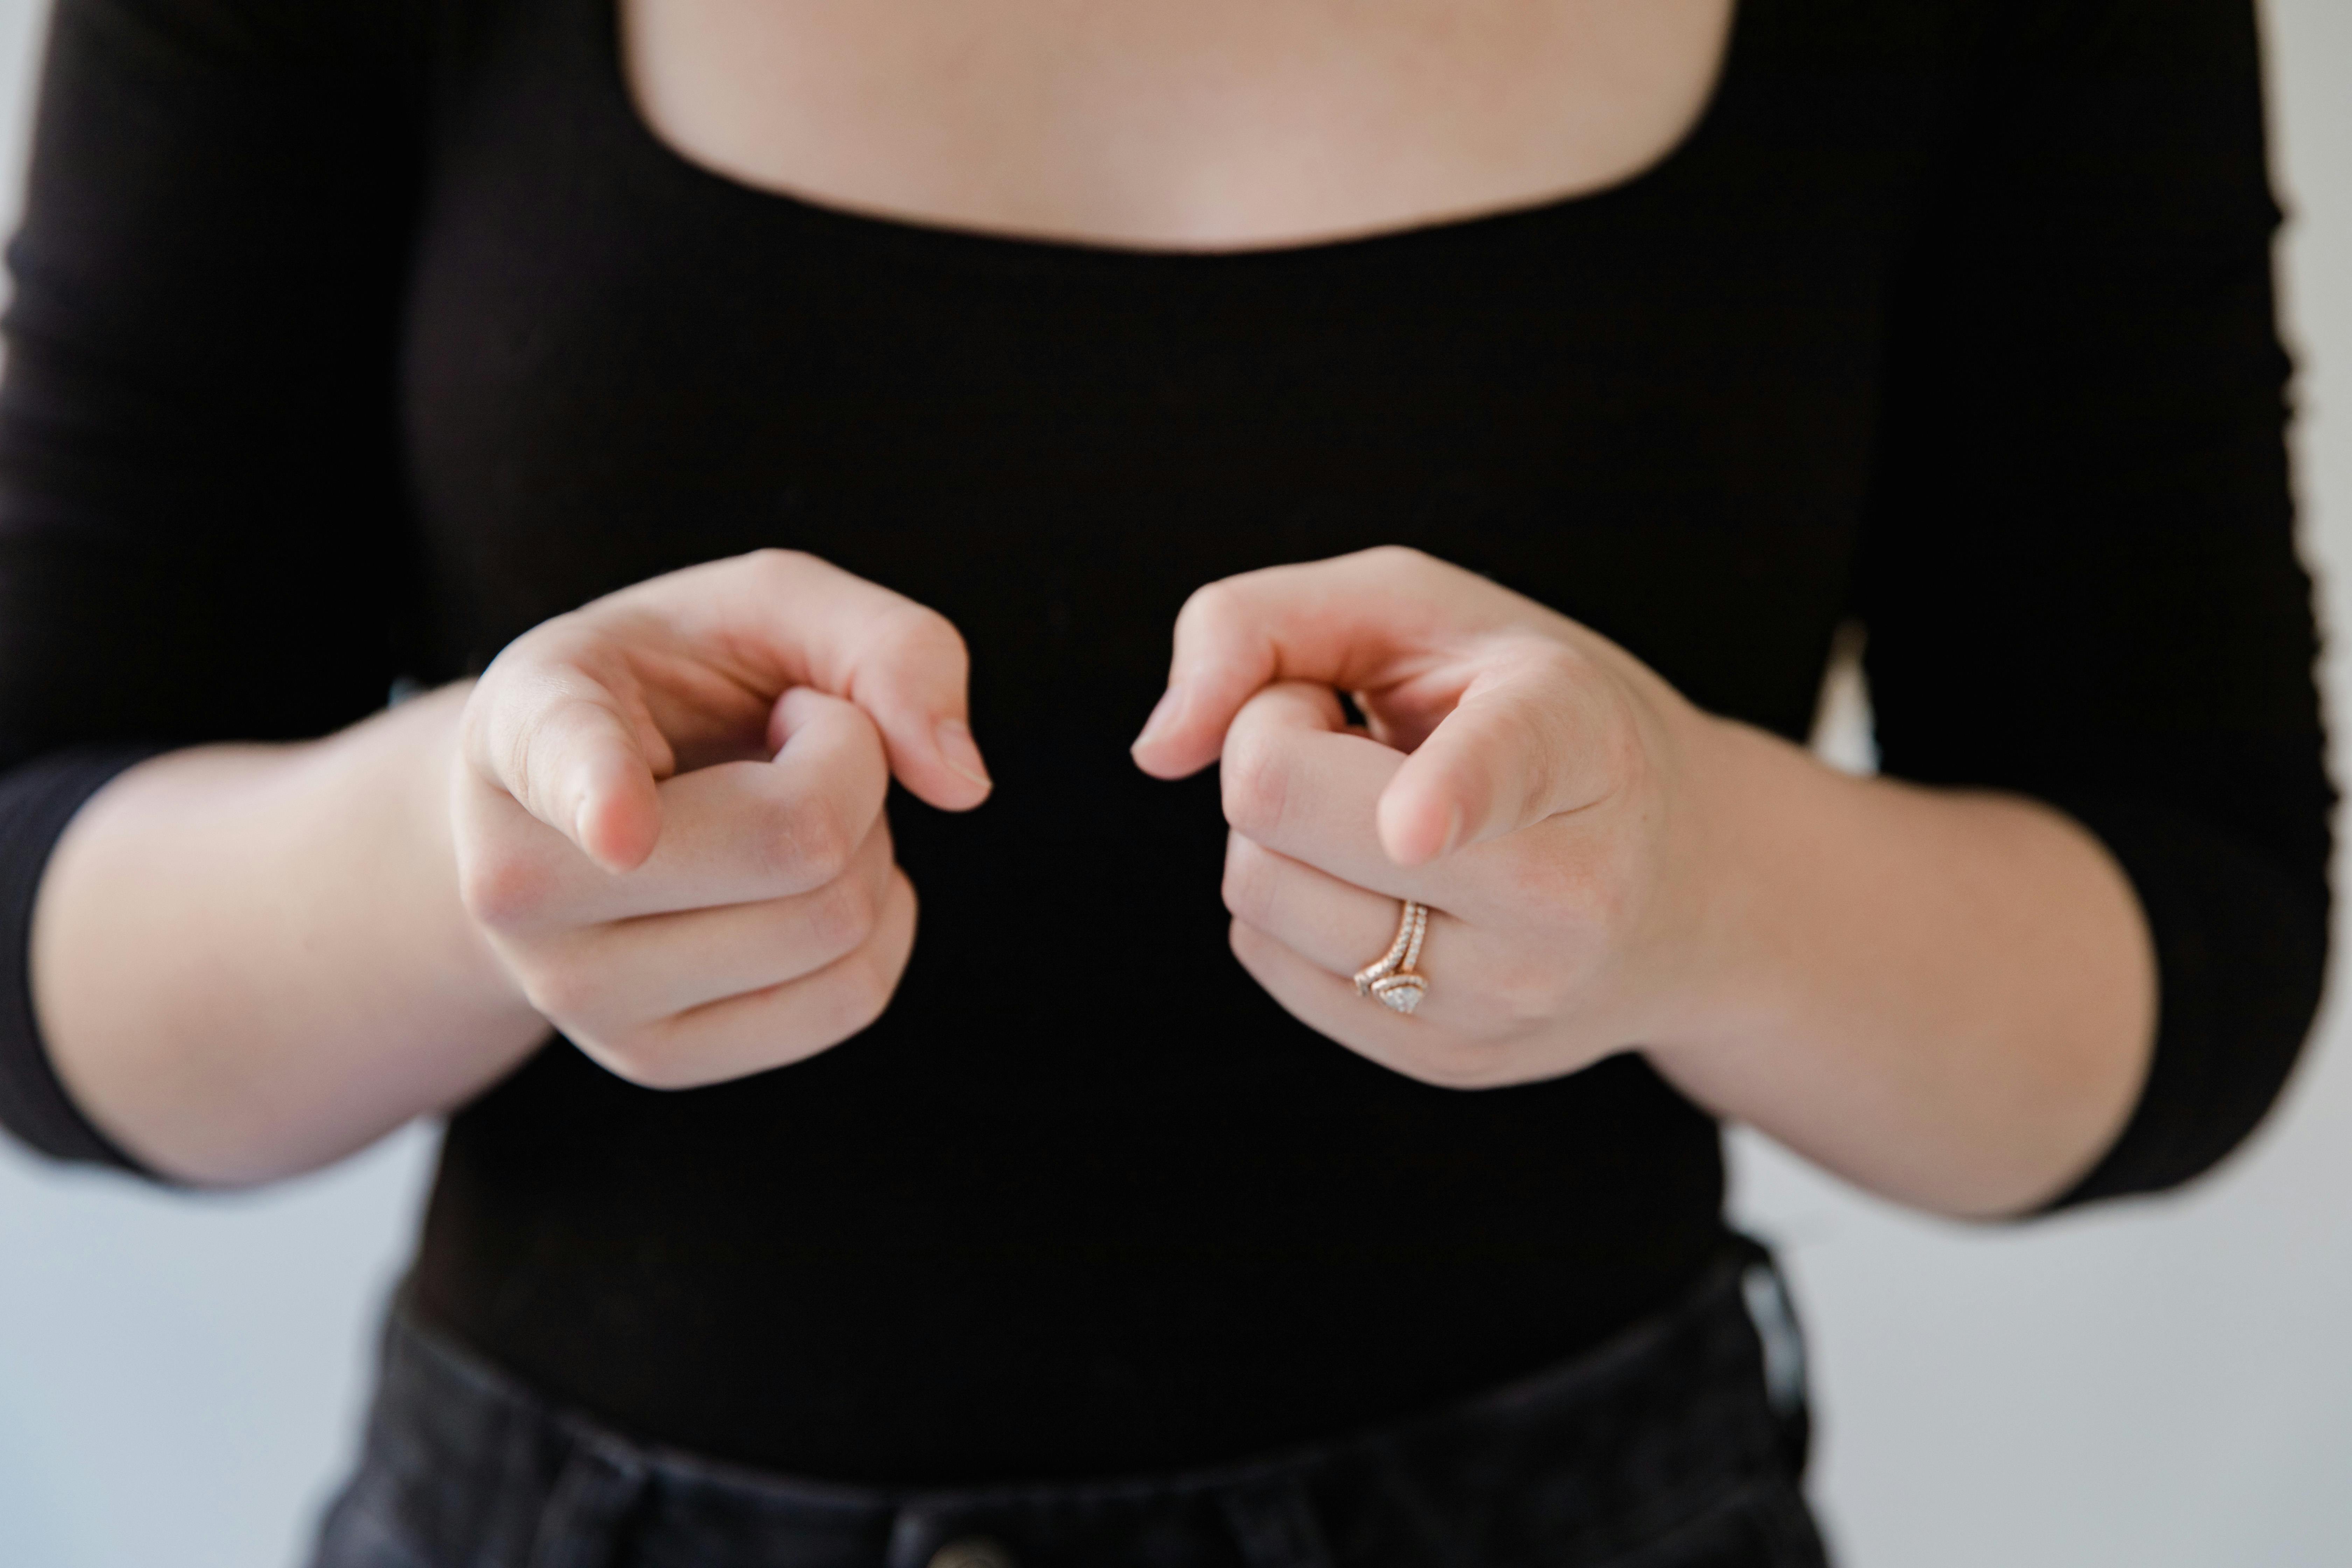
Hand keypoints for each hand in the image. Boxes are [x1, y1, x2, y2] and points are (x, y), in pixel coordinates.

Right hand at [452, 550, 990, 1087]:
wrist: (576, 806)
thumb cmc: (676, 687)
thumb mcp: (770, 609)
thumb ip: (885, 646)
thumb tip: (963, 782)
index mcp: (524, 723)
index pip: (566, 760)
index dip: (600, 789)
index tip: (621, 825)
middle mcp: (518, 877)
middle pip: (796, 841)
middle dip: (854, 767)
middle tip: (788, 738)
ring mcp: (575, 990)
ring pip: (835, 926)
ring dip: (865, 845)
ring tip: (780, 807)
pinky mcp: (651, 1059)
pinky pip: (852, 999)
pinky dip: (879, 922)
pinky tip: (800, 883)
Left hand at [1131, 547, 1733, 1089]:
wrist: (1677, 878)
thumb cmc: (1523, 711)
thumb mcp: (1417, 608)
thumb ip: (1260, 622)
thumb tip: (1159, 748)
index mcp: (1575, 742)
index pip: (1500, 769)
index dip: (1447, 792)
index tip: (1411, 827)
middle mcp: (1562, 889)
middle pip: (1284, 807)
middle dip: (1270, 740)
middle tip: (1348, 729)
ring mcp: (1509, 994)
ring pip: (1259, 893)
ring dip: (1271, 830)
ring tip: (1365, 803)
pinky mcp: (1449, 1060)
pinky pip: (1267, 961)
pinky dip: (1286, 899)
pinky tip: (1371, 877)